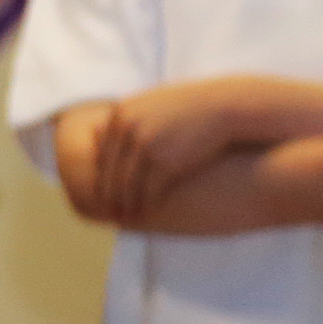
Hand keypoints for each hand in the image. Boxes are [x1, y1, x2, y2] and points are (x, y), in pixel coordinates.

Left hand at [87, 84, 244, 222]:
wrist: (223, 106)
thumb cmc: (189, 106)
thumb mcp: (151, 105)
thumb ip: (126, 120)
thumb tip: (98, 133)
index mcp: (120, 114)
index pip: (103, 154)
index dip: (102, 176)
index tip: (102, 193)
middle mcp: (127, 128)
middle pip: (111, 170)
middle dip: (108, 195)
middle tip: (108, 212)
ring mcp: (145, 144)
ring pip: (126, 183)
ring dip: (124, 203)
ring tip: (124, 218)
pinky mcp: (165, 161)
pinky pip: (149, 190)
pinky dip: (145, 204)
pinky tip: (145, 214)